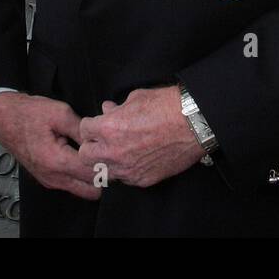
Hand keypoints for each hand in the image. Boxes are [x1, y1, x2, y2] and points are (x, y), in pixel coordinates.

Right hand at [0, 92, 100, 200]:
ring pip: (82, 190)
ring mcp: (49, 181)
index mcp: (56, 161)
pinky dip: (81, 176)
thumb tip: (100, 140)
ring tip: (97, 155)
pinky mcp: (48, 179)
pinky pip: (72, 184)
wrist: (3, 119)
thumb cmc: (27, 114)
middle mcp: (52, 177)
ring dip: (93, 176)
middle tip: (109, 155)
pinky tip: (84, 157)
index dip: (108, 163)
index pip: (93, 174)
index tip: (115, 151)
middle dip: (103, 175)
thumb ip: (82, 130)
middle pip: (91, 190)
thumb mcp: (60, 113)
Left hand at [78, 86, 207, 187]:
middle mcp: (114, 151)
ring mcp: (127, 169)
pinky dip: (125, 170)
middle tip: (103, 139)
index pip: (84, 130)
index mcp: (109, 128)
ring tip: (118, 152)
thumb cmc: (167, 106)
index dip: (91, 125)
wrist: (194, 123)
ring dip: (106, 161)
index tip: (99, 124)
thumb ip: (117, 108)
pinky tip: (135, 159)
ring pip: (102, 171)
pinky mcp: (142, 180)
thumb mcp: (137, 98)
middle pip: (86, 155)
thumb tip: (107, 109)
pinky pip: (124, 179)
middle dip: (92, 145)